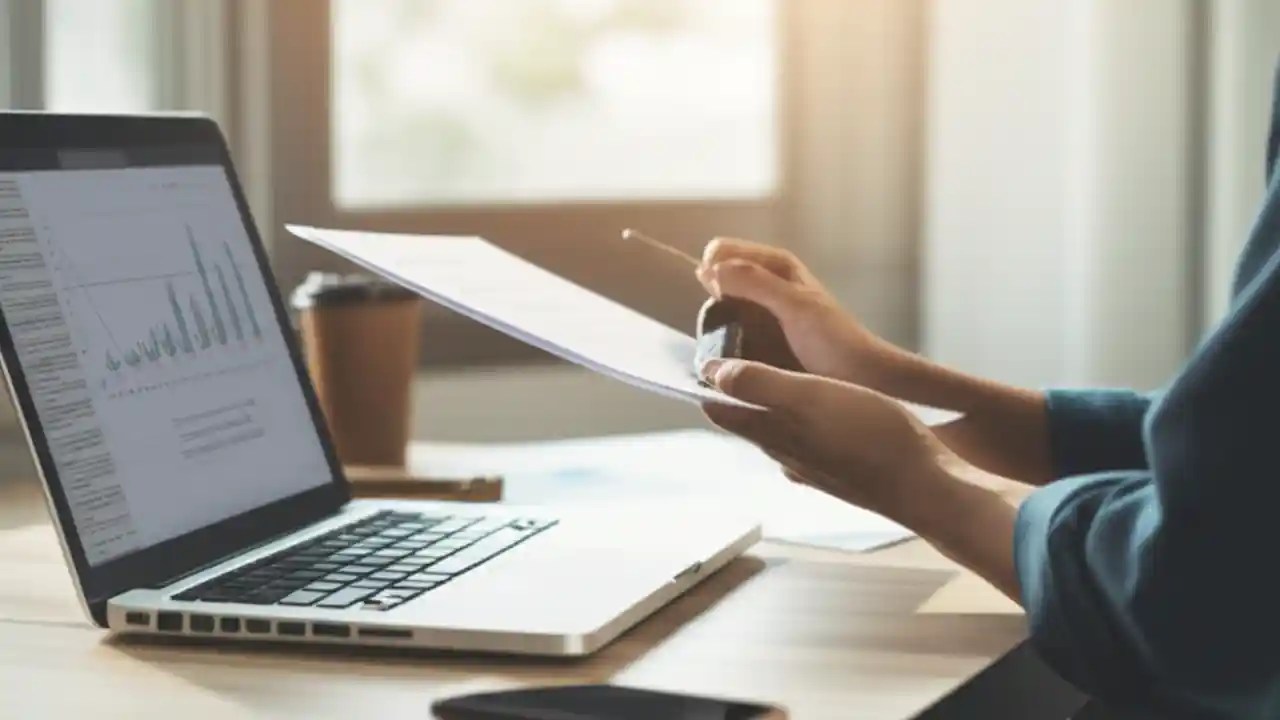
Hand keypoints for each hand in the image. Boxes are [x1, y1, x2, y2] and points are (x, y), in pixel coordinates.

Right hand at [697, 237, 894, 385]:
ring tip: (717, 352)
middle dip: (711, 303)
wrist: (864, 379)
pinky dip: (724, 346)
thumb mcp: (795, 306)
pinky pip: (731, 337)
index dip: (711, 269)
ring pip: (722, 312)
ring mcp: (763, 314)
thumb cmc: (835, 341)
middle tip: (716, 332)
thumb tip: (709, 269)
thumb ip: (756, 283)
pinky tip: (725, 362)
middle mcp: (766, 285)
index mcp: (776, 266)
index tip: (713, 298)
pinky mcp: (761, 342)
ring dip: (715, 328)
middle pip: (719, 283)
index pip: (722, 252)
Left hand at [701, 358, 955, 524]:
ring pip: (779, 434)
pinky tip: (820, 415)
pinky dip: (802, 423)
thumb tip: (711, 373)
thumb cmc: (869, 434)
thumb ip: (759, 383)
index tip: (698, 356)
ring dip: (769, 409)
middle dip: (735, 394)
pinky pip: (810, 444)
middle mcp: (785, 454)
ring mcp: (815, 468)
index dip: (706, 384)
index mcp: (772, 432)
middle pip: (747, 422)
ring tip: (773, 380)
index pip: (721, 410)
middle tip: (732, 358)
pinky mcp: (842, 473)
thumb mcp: (809, 396)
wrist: (924, 487)